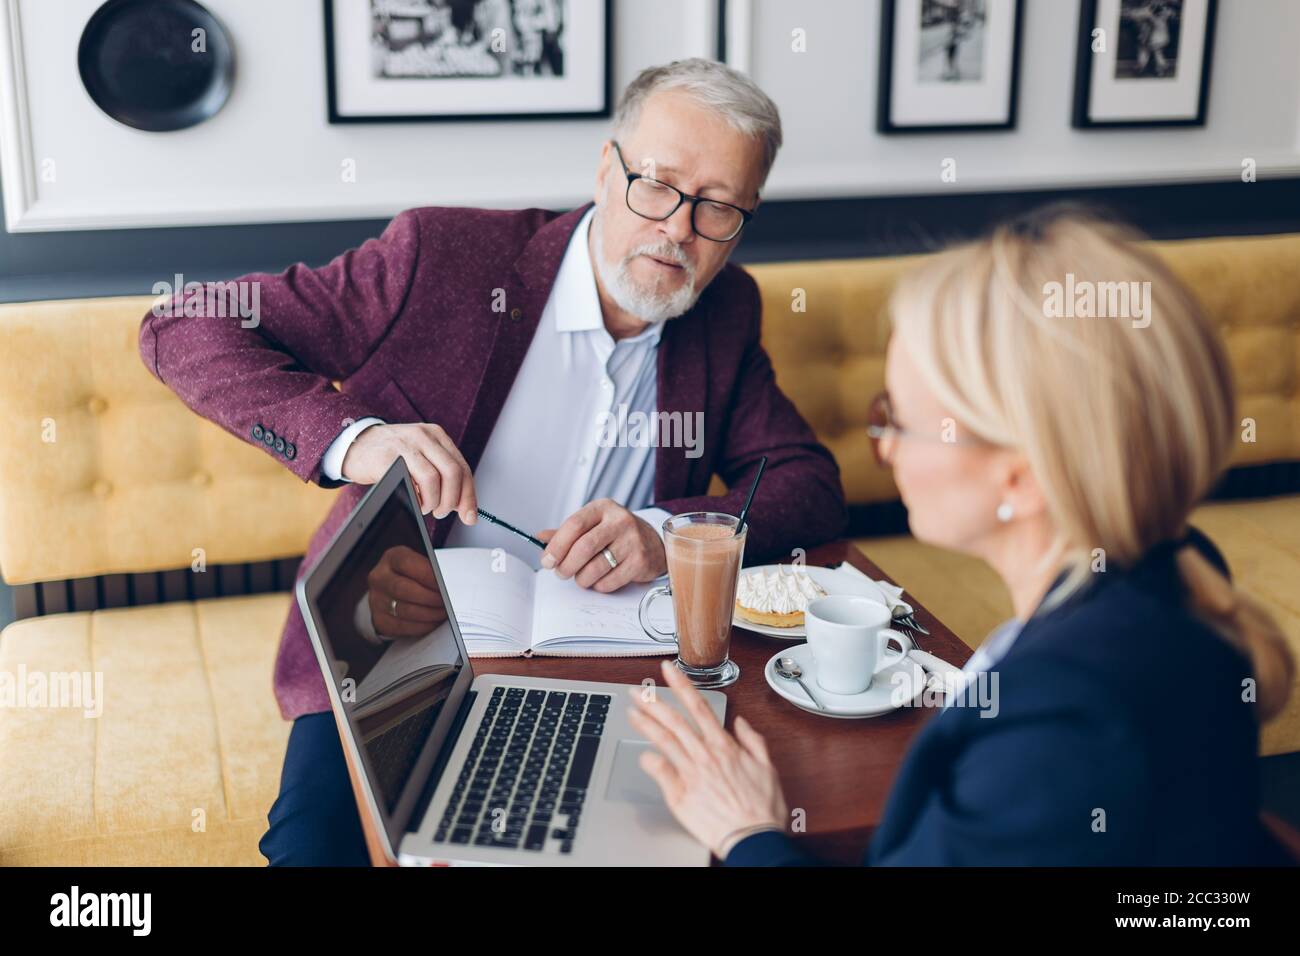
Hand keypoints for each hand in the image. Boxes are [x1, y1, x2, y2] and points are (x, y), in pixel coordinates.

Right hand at [342, 422, 476, 523]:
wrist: (355, 444)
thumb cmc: (390, 455)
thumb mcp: (421, 457)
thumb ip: (442, 475)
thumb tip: (464, 507)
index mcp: (436, 436)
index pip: (462, 468)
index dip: (468, 495)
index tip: (469, 516)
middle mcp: (423, 436)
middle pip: (453, 472)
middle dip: (452, 500)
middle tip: (442, 512)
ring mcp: (405, 445)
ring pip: (434, 479)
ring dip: (433, 501)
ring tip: (424, 507)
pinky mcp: (387, 458)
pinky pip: (410, 482)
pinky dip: (415, 498)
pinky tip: (411, 500)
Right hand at [366, 545, 447, 638]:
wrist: (392, 590)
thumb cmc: (414, 575)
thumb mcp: (421, 564)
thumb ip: (433, 570)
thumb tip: (451, 583)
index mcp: (392, 558)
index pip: (408, 563)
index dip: (429, 575)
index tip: (446, 584)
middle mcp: (380, 577)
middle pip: (404, 589)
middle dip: (430, 597)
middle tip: (448, 602)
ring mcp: (376, 599)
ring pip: (404, 610)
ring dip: (429, 614)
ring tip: (444, 612)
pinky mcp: (379, 619)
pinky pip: (402, 626)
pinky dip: (422, 626)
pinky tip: (433, 622)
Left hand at [536, 498, 665, 592]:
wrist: (653, 543)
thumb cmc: (616, 534)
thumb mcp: (593, 525)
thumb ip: (567, 532)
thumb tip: (540, 538)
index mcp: (603, 508)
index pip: (574, 524)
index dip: (557, 545)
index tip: (547, 560)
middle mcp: (620, 521)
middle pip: (584, 547)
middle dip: (566, 566)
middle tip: (561, 573)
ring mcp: (633, 541)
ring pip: (595, 568)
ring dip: (581, 579)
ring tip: (581, 577)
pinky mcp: (640, 561)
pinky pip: (609, 582)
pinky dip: (598, 586)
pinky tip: (600, 579)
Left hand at [628, 660, 787, 858]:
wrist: (752, 838)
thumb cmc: (760, 808)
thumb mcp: (767, 768)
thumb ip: (753, 741)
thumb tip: (741, 723)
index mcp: (724, 746)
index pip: (698, 705)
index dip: (681, 684)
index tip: (668, 670)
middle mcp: (704, 754)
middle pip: (673, 719)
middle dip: (652, 701)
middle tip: (635, 690)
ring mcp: (690, 773)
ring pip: (662, 739)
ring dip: (645, 723)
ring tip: (631, 712)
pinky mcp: (679, 794)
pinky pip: (659, 770)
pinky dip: (648, 759)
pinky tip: (642, 753)